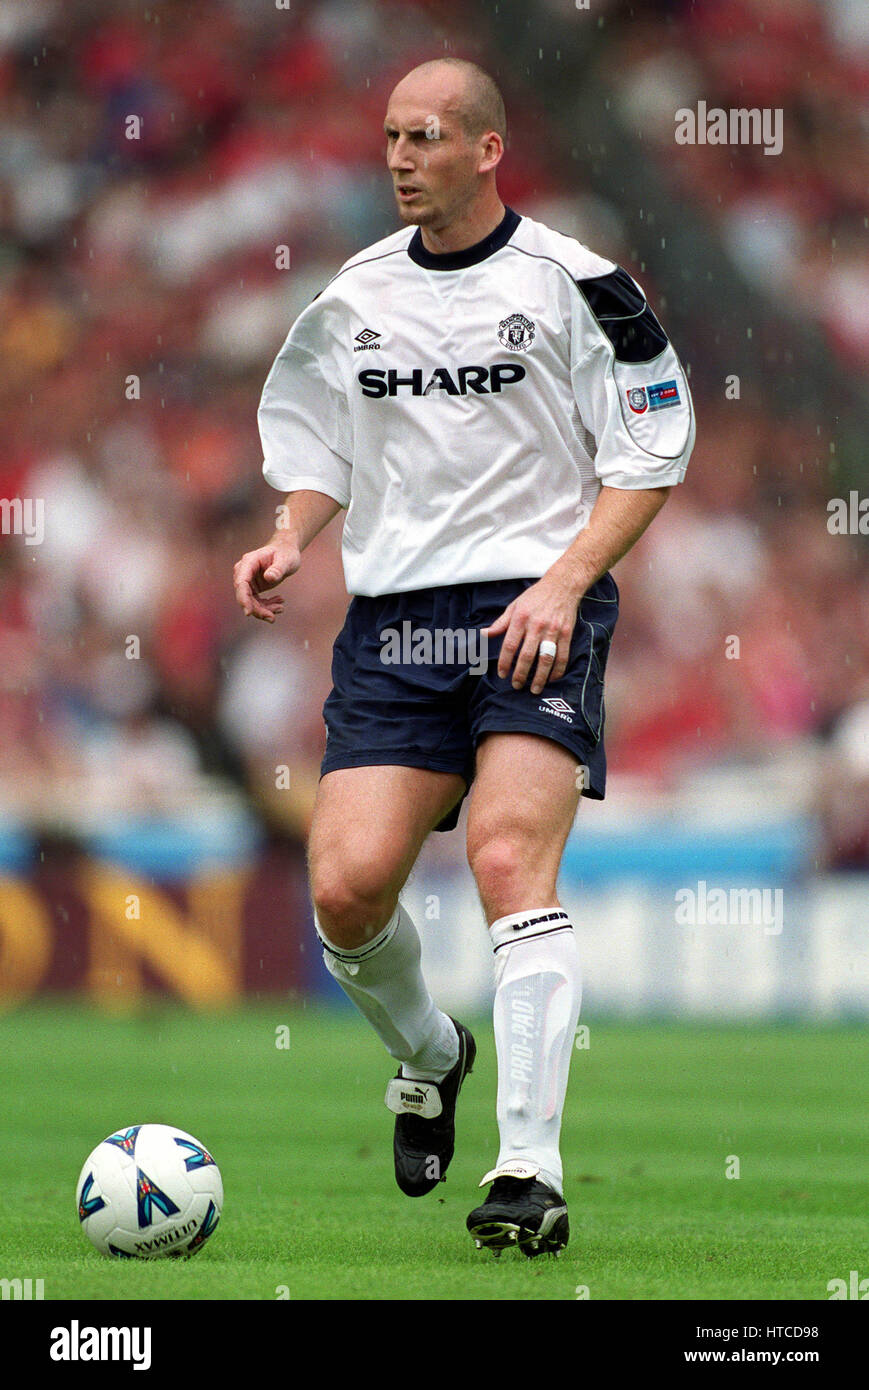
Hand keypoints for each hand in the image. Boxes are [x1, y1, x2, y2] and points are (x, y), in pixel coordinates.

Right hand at [232, 539, 300, 621]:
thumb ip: (278, 569)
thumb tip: (269, 577)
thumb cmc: (286, 553)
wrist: (286, 552)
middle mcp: (245, 572)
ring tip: (280, 608)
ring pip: (250, 601)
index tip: (248, 613)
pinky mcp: (253, 587)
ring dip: (264, 609)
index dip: (243, 598)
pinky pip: (256, 601)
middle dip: (257, 609)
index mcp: (249, 562)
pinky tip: (280, 603)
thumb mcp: (286, 560)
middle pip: (244, 595)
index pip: (241, 583)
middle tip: (272, 618)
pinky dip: (267, 606)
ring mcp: (248, 580)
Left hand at [484, 569, 582, 694]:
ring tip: (534, 689)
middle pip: (527, 656)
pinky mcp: (566, 633)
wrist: (563, 585)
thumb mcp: (514, 606)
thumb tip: (483, 634)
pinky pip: (563, 656)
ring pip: (546, 659)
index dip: (504, 662)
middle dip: (520, 674)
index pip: (510, 645)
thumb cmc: (535, 596)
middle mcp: (537, 625)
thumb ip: (500, 623)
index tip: (502, 674)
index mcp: (521, 618)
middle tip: (516, 685)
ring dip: (540, 677)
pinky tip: (551, 678)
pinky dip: (557, 670)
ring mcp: (553, 630)